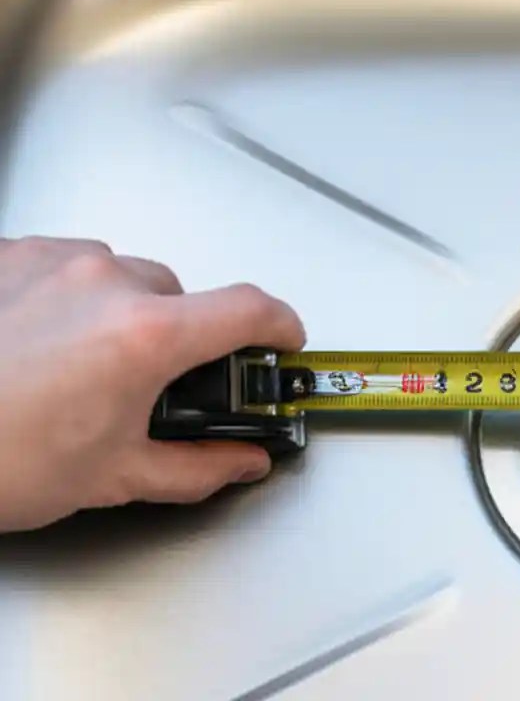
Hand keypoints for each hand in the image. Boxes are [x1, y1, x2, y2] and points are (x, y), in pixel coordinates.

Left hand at [0, 236, 305, 531]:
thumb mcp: (110, 476)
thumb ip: (196, 466)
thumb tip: (241, 461)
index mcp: (145, 337)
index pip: (250, 309)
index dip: (280, 325)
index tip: (282, 340)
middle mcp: (103, 283)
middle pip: (180, 294)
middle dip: (178, 337)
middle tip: (147, 385)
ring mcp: (48, 259)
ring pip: (119, 275)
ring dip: (118, 312)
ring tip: (77, 366)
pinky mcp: (4, 253)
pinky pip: (60, 264)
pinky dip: (63, 297)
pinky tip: (36, 342)